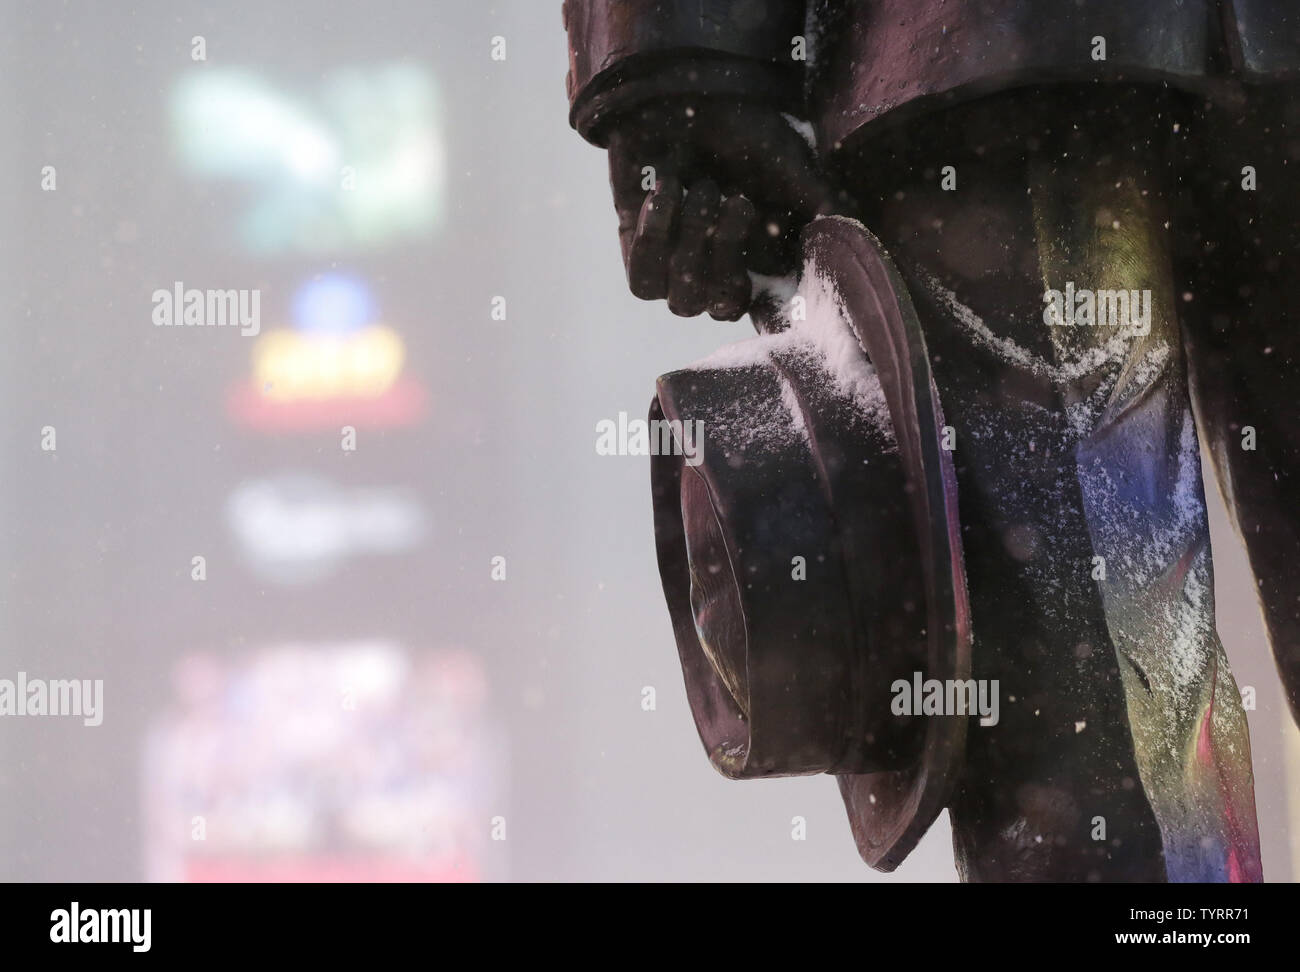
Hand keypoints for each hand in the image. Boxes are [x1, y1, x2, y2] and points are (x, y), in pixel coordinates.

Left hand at [605, 100, 837, 319]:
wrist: (685, 91)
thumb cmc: (744, 130)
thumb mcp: (794, 167)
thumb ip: (823, 206)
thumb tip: (853, 237)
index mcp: (758, 263)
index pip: (757, 313)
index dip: (760, 304)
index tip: (762, 270)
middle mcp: (717, 272)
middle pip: (714, 308)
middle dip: (722, 255)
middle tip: (732, 197)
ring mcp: (676, 265)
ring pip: (678, 301)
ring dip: (689, 244)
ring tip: (697, 189)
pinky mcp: (638, 249)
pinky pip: (641, 283)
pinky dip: (653, 240)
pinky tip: (665, 192)